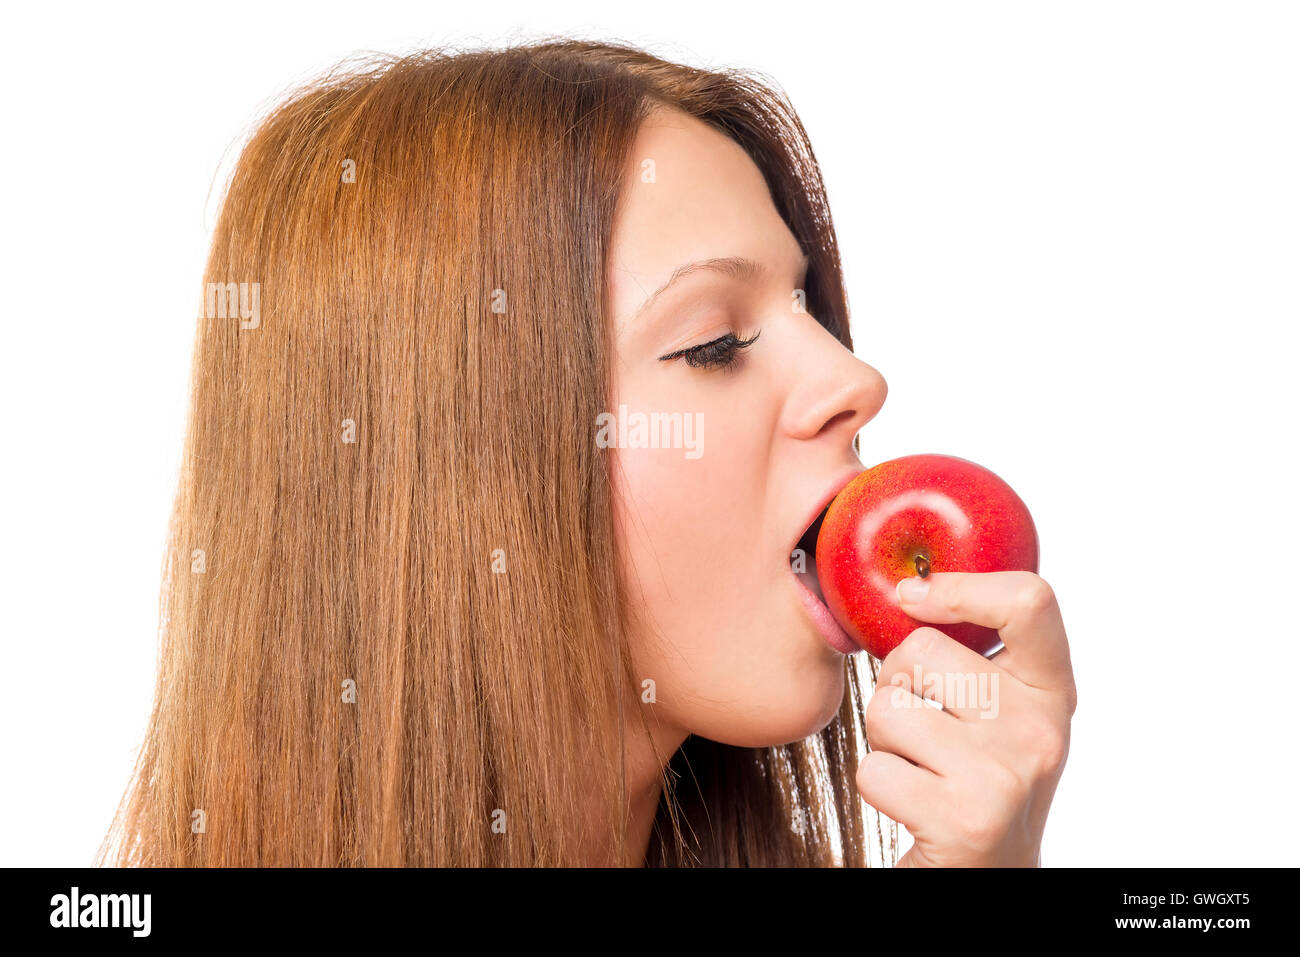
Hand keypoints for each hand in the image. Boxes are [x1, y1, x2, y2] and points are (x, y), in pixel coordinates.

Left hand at [855, 571, 1076, 866]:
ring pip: (886, 707)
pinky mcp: (965, 818)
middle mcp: (1041, 730)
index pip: (1031, 602)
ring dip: (883, 740)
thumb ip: (974, 655)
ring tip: (922, 770)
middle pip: (919, 651)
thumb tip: (906, 590)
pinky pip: (873, 767)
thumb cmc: (976, 781)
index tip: (912, 595)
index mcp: (1051, 692)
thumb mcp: (998, 712)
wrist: (989, 874)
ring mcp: (1005, 774)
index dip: (960, 585)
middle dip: (895, 686)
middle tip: (923, 731)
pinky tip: (916, 806)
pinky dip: (878, 787)